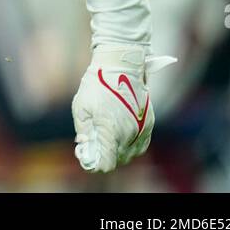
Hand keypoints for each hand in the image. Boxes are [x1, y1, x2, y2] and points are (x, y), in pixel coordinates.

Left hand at [71, 44, 176, 172]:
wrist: (120, 66)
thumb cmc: (97, 85)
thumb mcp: (81, 107)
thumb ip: (83, 131)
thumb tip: (85, 146)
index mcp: (110, 131)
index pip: (106, 163)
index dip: (95, 163)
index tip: (87, 153)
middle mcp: (128, 134)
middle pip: (118, 160)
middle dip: (104, 156)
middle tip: (93, 144)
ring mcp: (141, 130)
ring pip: (131, 154)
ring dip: (118, 152)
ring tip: (106, 140)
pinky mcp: (149, 124)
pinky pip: (141, 145)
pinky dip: (131, 146)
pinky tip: (120, 138)